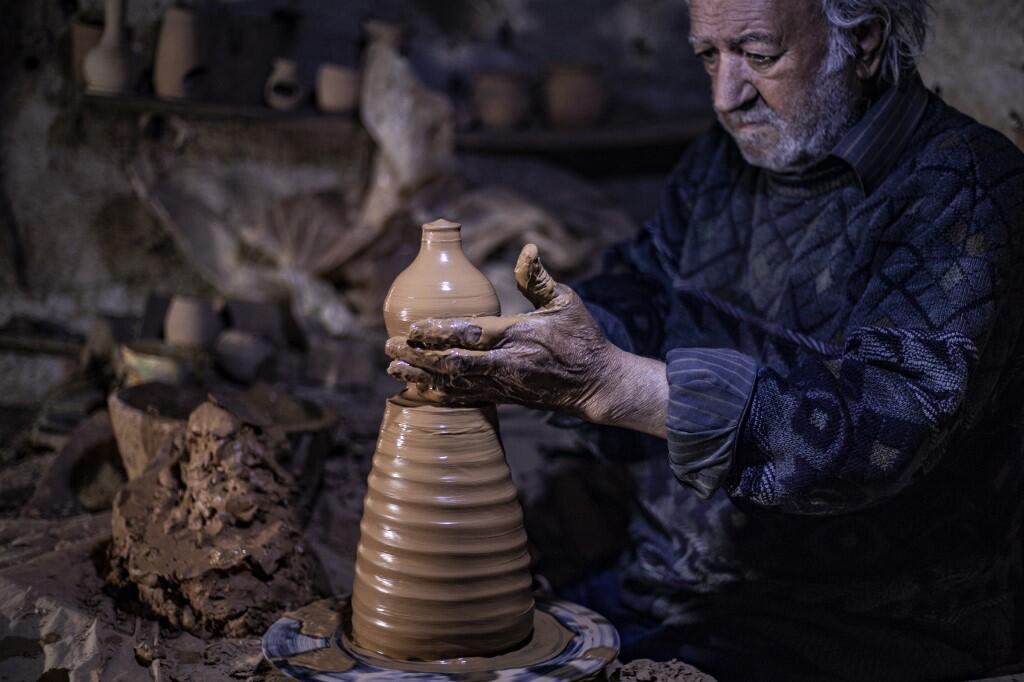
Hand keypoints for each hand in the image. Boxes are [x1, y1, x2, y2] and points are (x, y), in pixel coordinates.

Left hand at [385, 244, 667, 436]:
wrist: (597, 384)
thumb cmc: (583, 338)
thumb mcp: (566, 302)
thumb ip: (539, 279)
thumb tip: (526, 249)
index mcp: (520, 335)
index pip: (472, 333)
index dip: (440, 332)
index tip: (413, 328)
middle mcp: (507, 363)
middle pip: (454, 363)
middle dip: (419, 356)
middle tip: (390, 346)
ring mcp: (504, 385)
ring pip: (454, 384)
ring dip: (421, 377)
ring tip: (393, 369)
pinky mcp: (504, 399)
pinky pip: (465, 398)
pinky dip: (438, 394)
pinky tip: (417, 389)